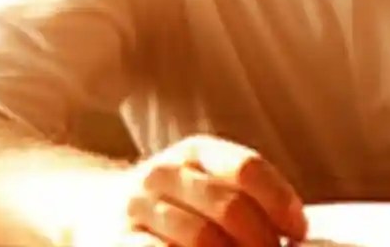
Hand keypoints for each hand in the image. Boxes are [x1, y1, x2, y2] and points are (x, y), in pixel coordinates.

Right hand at [83, 135, 307, 246]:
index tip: (298, 232)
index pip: (248, 169)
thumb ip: (245, 198)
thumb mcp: (205, 184)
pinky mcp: (115, 240)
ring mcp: (136, 206)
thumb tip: (295, 232)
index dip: (280, 202)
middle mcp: (164, 172)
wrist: (90, 208)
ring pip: (201, 238)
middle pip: (230, 208)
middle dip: (261, 242)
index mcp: (196, 151)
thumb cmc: (172, 204)